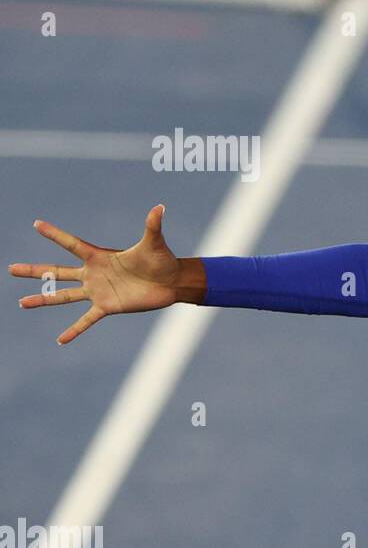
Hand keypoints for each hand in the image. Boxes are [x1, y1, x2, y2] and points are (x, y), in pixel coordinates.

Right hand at [10, 204, 180, 344]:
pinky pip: (86, 320)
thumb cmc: (161, 259)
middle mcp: (93, 274)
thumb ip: (152, 225)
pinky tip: (60, 340)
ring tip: (22, 303)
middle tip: (11, 269)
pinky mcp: (108, 306)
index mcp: (99, 256)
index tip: (36, 224)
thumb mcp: (154, 242)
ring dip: (43, 299)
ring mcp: (98, 291)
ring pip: (64, 296)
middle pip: (57, 271)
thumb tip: (160, 207)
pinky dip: (74, 330)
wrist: (171, 282)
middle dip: (34, 271)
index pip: (72, 243)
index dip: (55, 234)